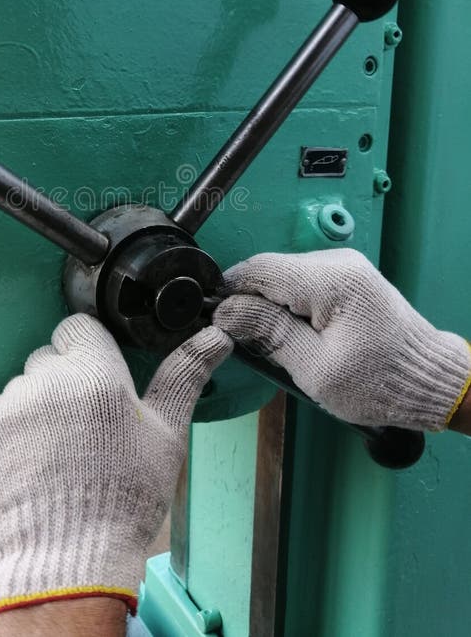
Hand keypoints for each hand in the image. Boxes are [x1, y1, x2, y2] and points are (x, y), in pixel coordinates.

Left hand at [0, 313, 230, 621]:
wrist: (70, 560)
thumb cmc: (126, 498)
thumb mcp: (167, 434)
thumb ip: (184, 375)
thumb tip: (215, 337)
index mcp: (95, 373)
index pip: (76, 329)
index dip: (86, 355)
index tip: (94, 385)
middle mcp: (46, 380)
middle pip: (46, 362)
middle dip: (59, 387)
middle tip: (77, 431)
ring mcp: (5, 406)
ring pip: (16, 393)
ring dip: (28, 416)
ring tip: (48, 459)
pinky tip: (19, 471)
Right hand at [214, 249, 470, 431]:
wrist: (426, 381)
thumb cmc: (379, 382)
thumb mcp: (313, 367)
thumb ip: (267, 333)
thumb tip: (226, 311)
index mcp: (331, 280)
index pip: (258, 269)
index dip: (230, 293)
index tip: (218, 321)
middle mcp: (337, 262)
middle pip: (269, 272)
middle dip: (251, 304)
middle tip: (250, 343)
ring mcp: (343, 267)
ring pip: (282, 278)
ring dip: (271, 307)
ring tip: (279, 345)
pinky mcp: (345, 278)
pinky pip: (300, 284)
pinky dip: (289, 307)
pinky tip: (297, 336)